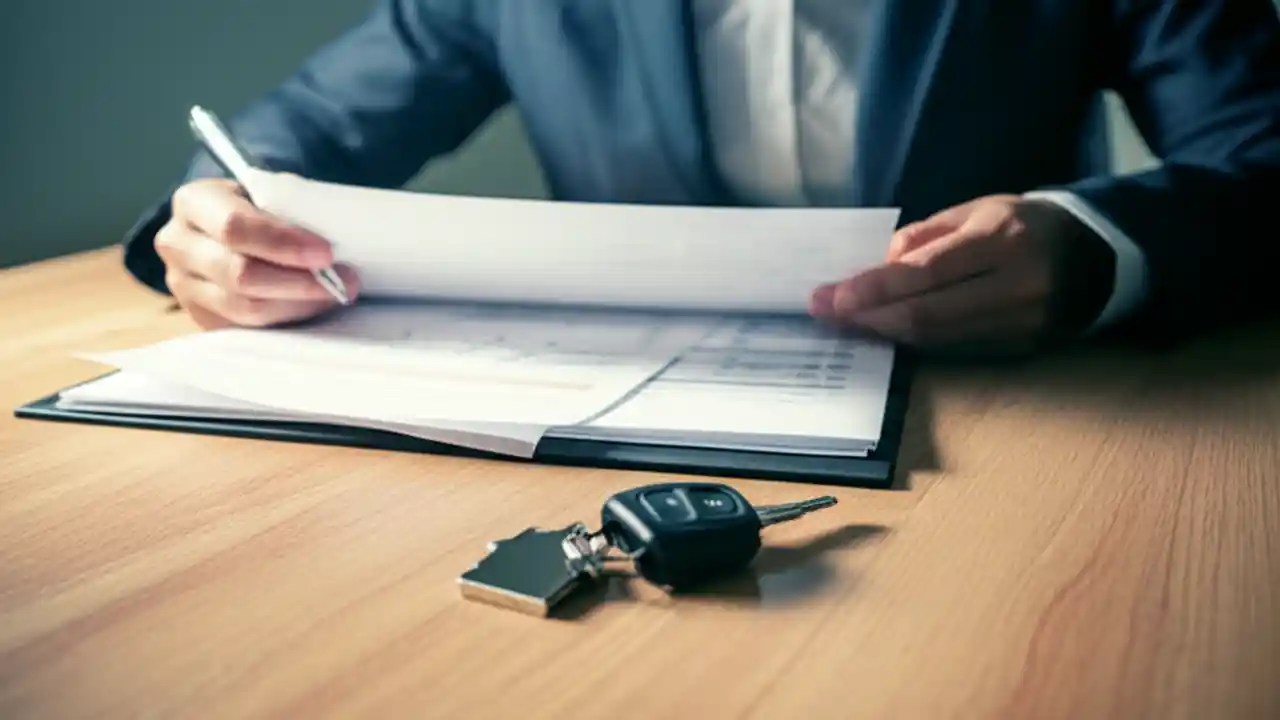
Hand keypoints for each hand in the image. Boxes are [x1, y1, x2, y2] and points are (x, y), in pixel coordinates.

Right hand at [155, 178, 359, 329]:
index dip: (283, 243)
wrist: (225, 230)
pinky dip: (288, 318)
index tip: (326, 253)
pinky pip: (247, 328)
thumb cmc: (257, 207)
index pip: (235, 227)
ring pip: (245, 308)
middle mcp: (177, 245)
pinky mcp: (200, 317)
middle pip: (240, 275)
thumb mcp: (267, 193)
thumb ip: (290, 207)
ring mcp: (183, 286)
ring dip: (300, 304)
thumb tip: (336, 238)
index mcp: (193, 202)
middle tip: (346, 280)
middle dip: (300, 281)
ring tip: (337, 294)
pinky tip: (314, 307)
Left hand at [809, 194, 1114, 351]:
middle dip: (870, 317)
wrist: (1098, 254)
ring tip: (848, 322)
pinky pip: (954, 347)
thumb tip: (882, 264)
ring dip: (886, 333)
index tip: (833, 297)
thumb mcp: (978, 209)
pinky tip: (887, 331)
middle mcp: (1012, 286)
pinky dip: (915, 341)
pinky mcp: (1019, 347)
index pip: (925, 273)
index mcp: (1001, 240)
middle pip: (927, 315)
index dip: (875, 289)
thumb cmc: (1025, 224)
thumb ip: (927, 235)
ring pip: (937, 338)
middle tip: (827, 314)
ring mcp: (1018, 322)